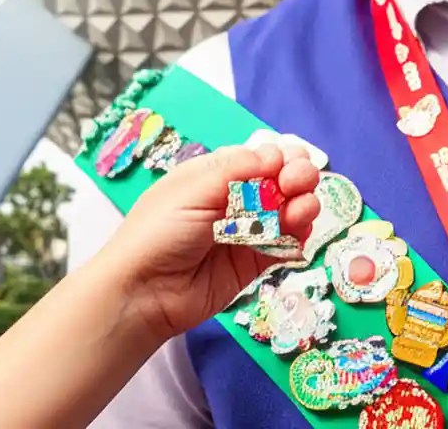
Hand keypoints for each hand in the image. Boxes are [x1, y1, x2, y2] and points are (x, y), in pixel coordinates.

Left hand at [99, 144, 320, 345]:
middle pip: (278, 182)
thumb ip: (235, 171)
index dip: (278, 157)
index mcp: (214, 176)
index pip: (258, 158)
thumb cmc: (158, 232)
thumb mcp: (191, 191)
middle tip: (299, 183)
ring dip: (303, 205)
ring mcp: (246, 232)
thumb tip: (276, 154)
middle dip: (297, 176)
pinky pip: (284, 246)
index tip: (284, 163)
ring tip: (304, 210)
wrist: (143, 293)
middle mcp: (233, 201)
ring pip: (287, 212)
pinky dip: (299, 237)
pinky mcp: (253, 263)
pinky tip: (301, 233)